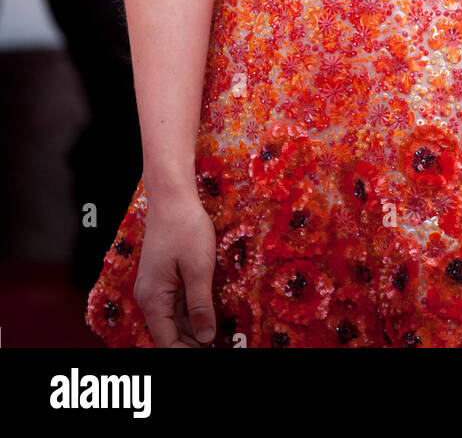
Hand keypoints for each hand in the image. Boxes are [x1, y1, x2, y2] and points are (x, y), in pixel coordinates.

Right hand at [134, 192, 216, 347]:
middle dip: (195, 343)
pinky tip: (212, 317)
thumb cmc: (185, 228)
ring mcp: (156, 288)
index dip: (189, 352)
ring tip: (222, 338)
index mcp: (153, 298)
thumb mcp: (198, 268)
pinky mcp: (165, 279)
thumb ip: (201, 305)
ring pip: (176, 320)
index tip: (212, 352)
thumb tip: (206, 338)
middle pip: (171, 333)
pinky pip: (178, 304)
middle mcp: (150, 297)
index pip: (167, 342)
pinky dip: (193, 313)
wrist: (172, 198)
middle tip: (222, 345)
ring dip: (195, 330)